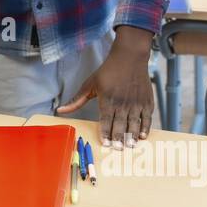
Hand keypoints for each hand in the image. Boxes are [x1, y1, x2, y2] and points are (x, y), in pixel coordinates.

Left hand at [56, 27, 153, 147]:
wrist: (129, 57)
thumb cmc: (107, 71)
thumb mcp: (89, 84)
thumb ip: (76, 100)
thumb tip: (59, 110)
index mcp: (107, 99)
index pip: (106, 120)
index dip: (106, 133)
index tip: (105, 144)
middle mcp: (122, 102)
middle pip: (120, 124)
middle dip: (118, 138)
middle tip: (117, 149)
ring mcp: (136, 102)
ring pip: (134, 123)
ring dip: (132, 136)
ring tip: (130, 146)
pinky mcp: (147, 101)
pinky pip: (147, 118)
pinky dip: (145, 127)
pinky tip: (142, 136)